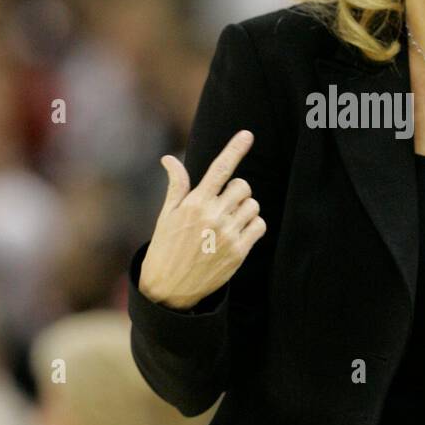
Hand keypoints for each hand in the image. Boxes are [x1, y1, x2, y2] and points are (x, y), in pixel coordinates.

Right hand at [139, 130, 266, 308]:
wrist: (169, 289)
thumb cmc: (166, 247)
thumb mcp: (167, 215)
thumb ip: (177, 186)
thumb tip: (169, 158)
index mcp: (194, 203)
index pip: (219, 169)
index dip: (234, 149)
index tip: (247, 134)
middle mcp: (213, 216)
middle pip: (242, 186)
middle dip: (236, 190)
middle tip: (224, 203)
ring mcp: (227, 234)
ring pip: (253, 205)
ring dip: (245, 208)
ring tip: (228, 221)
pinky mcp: (238, 252)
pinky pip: (259, 225)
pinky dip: (253, 225)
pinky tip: (238, 232)